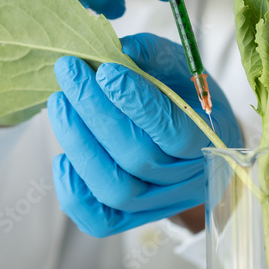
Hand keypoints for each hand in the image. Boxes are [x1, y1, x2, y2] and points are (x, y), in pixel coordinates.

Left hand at [48, 33, 241, 236]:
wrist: (193, 137)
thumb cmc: (184, 96)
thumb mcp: (178, 67)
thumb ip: (153, 55)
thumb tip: (120, 48)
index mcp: (208, 141)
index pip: (174, 131)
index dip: (138, 102)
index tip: (106, 70)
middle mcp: (185, 180)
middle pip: (138, 158)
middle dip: (97, 112)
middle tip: (70, 71)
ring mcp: (157, 204)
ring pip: (116, 190)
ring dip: (80, 144)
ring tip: (59, 102)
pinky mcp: (130, 218)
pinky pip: (99, 221)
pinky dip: (75, 193)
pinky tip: (61, 158)